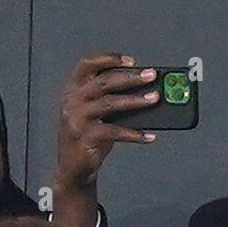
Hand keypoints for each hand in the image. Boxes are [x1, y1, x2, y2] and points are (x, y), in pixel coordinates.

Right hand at [52, 53, 158, 226]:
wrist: (73, 167)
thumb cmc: (88, 136)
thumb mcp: (95, 113)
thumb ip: (110, 99)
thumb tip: (146, 90)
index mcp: (73, 90)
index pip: (86, 65)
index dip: (109, 59)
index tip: (132, 61)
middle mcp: (72, 101)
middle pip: (104, 82)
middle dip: (131, 77)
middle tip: (151, 76)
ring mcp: (76, 119)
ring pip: (110, 104)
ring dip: (136, 101)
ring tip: (155, 99)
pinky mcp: (86, 137)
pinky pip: (115, 131)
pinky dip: (134, 134)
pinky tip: (149, 136)